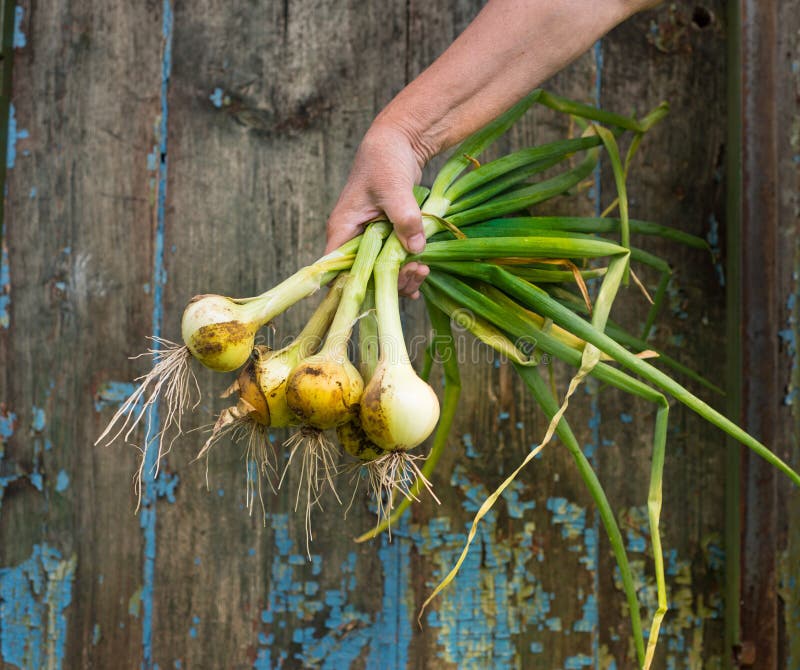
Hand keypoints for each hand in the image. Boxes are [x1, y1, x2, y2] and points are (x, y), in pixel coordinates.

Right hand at [325, 121, 431, 297]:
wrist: (398, 141)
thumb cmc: (386, 159)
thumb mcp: (395, 188)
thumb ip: (404, 218)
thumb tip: (415, 249)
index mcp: (343, 229)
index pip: (337, 270)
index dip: (357, 285)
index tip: (387, 285)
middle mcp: (352, 238)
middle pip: (363, 276)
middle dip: (389, 281)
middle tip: (416, 272)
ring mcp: (370, 239)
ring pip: (380, 272)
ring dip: (401, 277)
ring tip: (423, 270)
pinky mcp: (387, 237)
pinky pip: (393, 261)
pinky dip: (406, 269)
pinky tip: (422, 275)